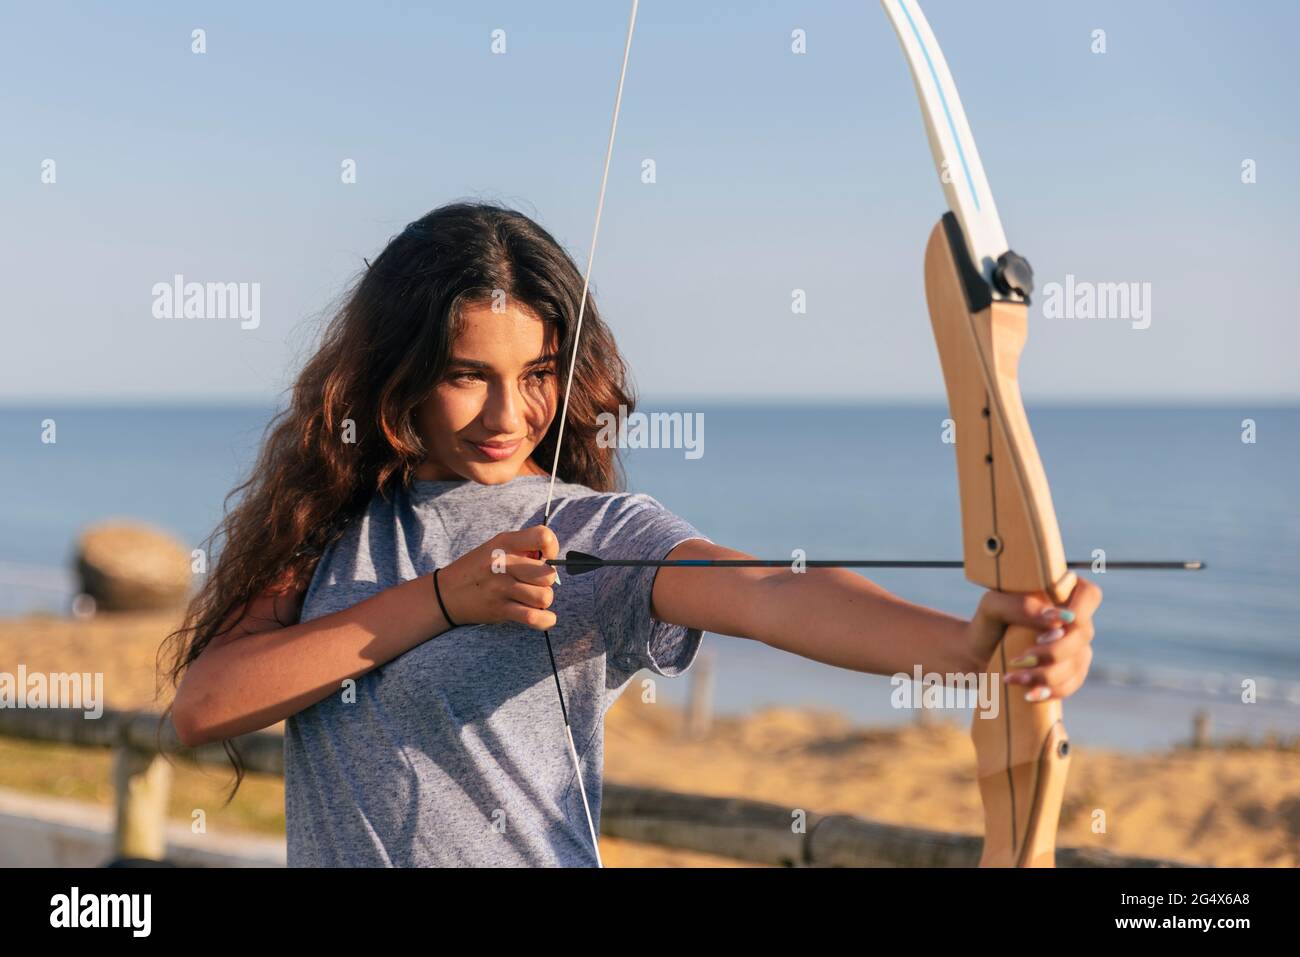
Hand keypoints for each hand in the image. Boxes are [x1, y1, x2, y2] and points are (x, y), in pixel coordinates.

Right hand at [435, 525, 559, 630]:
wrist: (446, 593)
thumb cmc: (478, 568)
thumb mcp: (497, 546)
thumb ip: (524, 548)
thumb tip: (553, 559)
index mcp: (505, 543)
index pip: (544, 537)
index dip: (552, 548)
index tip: (544, 556)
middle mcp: (504, 564)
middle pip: (548, 574)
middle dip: (546, 581)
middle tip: (533, 582)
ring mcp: (502, 588)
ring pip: (545, 597)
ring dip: (542, 600)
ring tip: (530, 597)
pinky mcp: (501, 610)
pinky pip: (534, 618)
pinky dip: (545, 620)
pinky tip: (543, 616)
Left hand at [964, 577, 1101, 701]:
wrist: (977, 655)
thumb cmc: (987, 624)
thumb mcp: (994, 607)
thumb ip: (1022, 605)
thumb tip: (1058, 619)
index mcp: (1059, 594)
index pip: (1088, 594)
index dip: (1079, 611)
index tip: (1054, 625)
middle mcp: (1073, 619)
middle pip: (1084, 634)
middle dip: (1053, 652)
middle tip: (1020, 658)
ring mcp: (1075, 646)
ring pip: (1078, 663)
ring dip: (1046, 675)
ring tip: (1013, 678)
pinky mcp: (1070, 671)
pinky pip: (1072, 684)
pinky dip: (1049, 690)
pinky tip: (1028, 693)